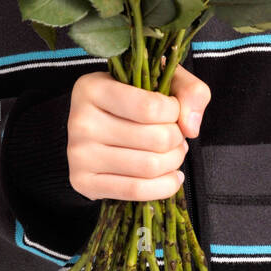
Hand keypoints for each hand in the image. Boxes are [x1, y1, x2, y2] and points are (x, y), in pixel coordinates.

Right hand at [67, 65, 211, 201]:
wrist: (91, 128)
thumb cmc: (128, 100)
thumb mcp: (158, 80)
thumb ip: (188, 90)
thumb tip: (190, 127)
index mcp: (93, 88)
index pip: (150, 107)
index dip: (175, 111)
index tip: (173, 110)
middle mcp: (81, 121)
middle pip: (154, 139)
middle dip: (177, 139)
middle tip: (176, 135)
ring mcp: (80, 154)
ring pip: (148, 167)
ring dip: (174, 161)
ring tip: (174, 153)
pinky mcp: (84, 182)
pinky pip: (136, 190)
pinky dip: (165, 186)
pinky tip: (172, 176)